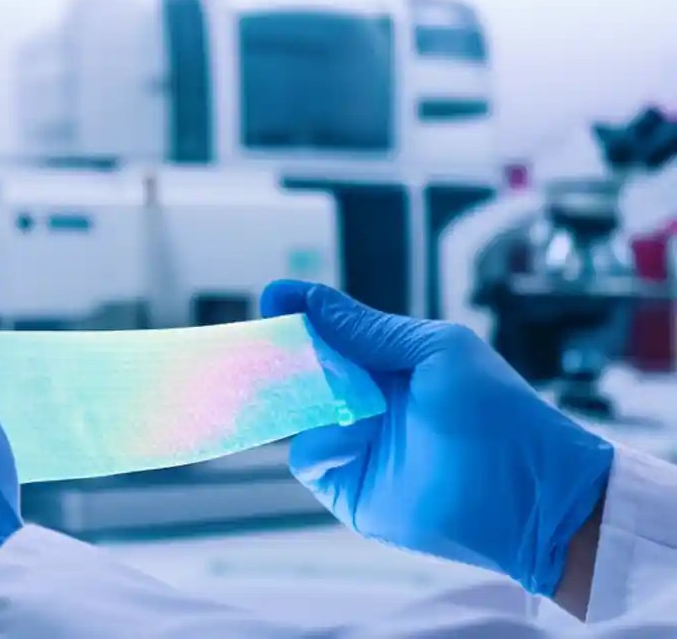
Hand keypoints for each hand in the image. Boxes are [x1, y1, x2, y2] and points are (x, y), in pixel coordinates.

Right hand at [260, 281, 613, 597]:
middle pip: (306, 371)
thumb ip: (368, 329)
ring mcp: (356, 445)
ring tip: (325, 393)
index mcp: (391, 363)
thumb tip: (309, 298)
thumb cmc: (495, 412)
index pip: (333, 333)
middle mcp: (368, 401)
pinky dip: (320, 444)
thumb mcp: (434, 350)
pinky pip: (308, 458)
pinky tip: (352, 436)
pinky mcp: (348, 488)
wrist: (527, 494)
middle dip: (285, 354)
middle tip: (265, 341)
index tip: (272, 299)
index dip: (303, 314)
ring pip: (299, 414)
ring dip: (304, 399)